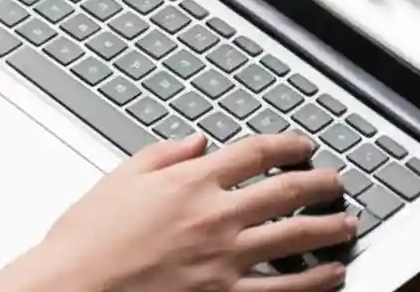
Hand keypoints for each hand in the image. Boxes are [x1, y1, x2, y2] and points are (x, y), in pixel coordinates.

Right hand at [0, 134, 354, 291]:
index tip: (304, 146)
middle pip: (288, 191)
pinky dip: (315, 281)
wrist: (70, 290)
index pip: (257, 153)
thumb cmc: (87, 240)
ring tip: (348, 223)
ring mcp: (225, 260)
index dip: (289, 146)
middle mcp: (216, 216)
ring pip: (296, 237)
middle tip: (337, 182)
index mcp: (192, 181)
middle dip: (321, 183)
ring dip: (329, 228)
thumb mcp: (121, 179)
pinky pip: (282, 288)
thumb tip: (197, 142)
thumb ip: (164, 154)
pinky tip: (333, 274)